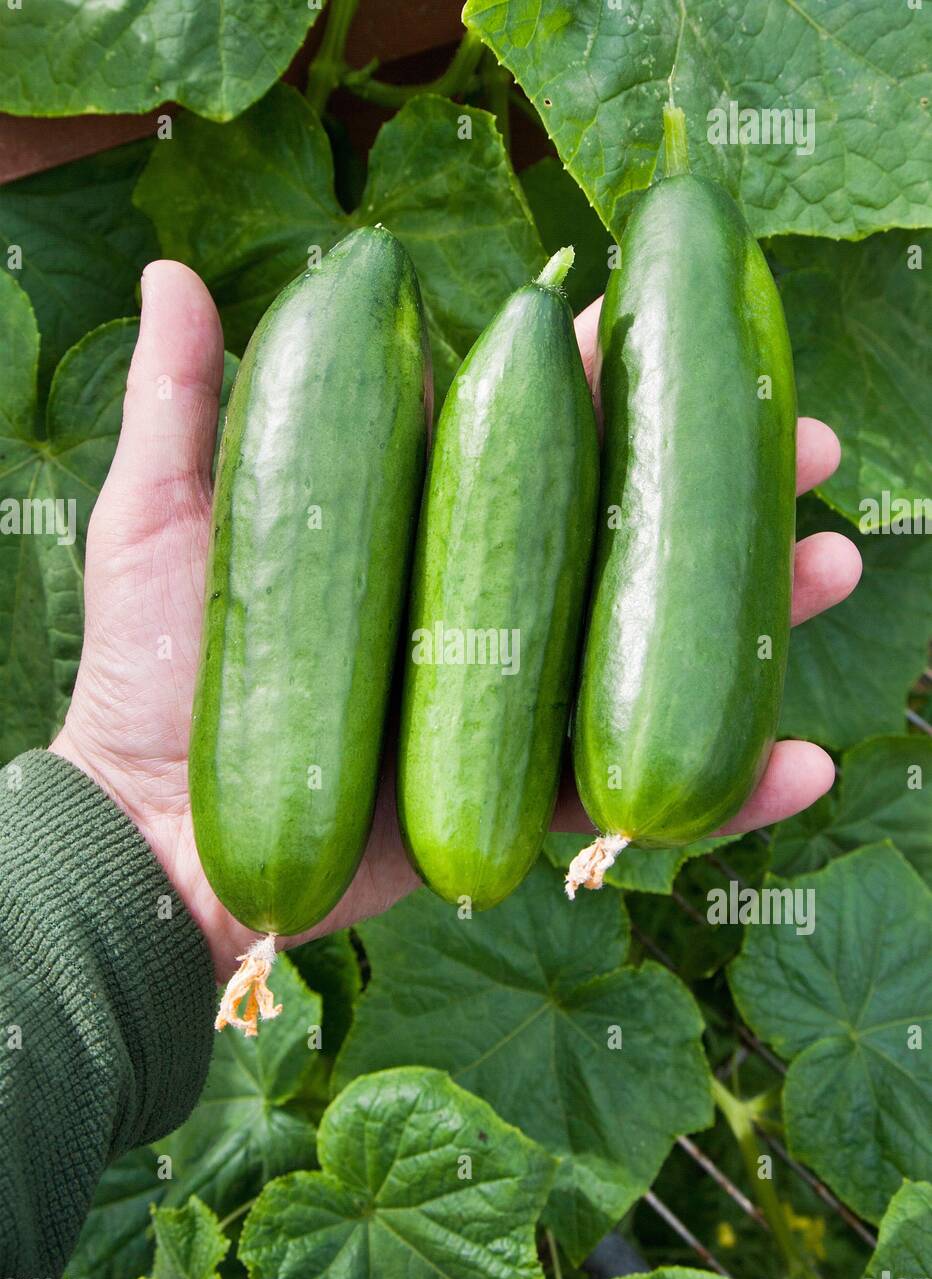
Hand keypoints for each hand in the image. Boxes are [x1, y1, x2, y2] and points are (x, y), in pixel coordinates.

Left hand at [51, 263, 860, 979]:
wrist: (158, 832)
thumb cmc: (152, 674)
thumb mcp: (163, 523)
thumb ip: (181, 404)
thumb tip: (175, 272)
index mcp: (423, 524)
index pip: (539, 434)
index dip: (621, 379)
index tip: (685, 325)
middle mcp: (484, 603)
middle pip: (626, 528)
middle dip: (724, 481)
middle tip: (814, 447)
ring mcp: (512, 700)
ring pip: (653, 645)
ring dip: (759, 609)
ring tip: (833, 565)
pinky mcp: (522, 795)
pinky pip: (634, 787)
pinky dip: (730, 789)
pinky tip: (806, 764)